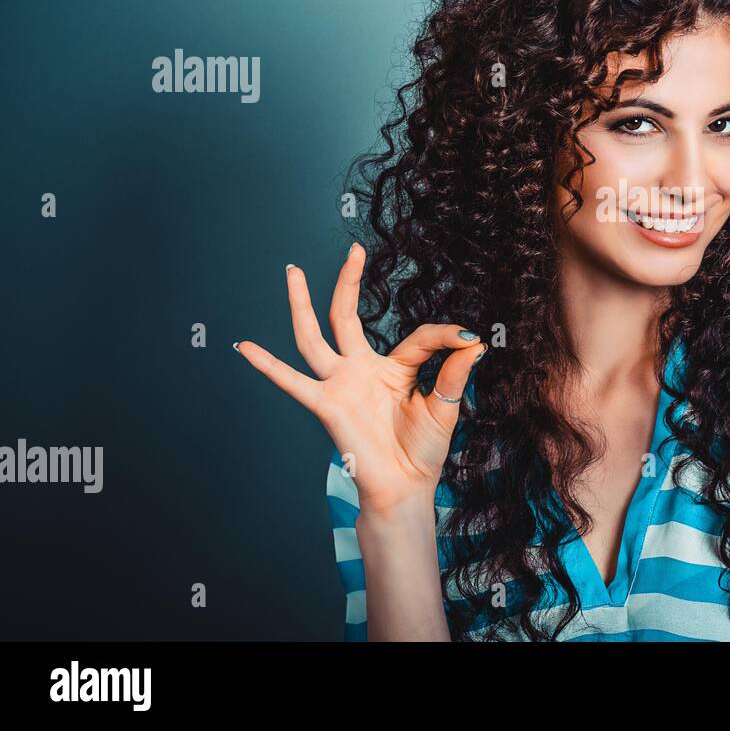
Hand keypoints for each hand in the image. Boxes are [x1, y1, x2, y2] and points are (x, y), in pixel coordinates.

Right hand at [235, 242, 485, 516]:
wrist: (405, 488)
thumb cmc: (423, 450)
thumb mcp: (445, 405)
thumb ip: (454, 372)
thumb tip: (476, 341)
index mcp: (394, 369)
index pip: (419, 337)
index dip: (446, 335)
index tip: (469, 340)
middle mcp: (362, 370)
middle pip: (348, 316)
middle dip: (348, 282)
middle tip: (354, 249)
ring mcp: (341, 385)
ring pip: (315, 337)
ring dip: (303, 305)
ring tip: (293, 272)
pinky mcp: (327, 405)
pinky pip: (292, 382)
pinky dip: (267, 366)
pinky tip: (245, 347)